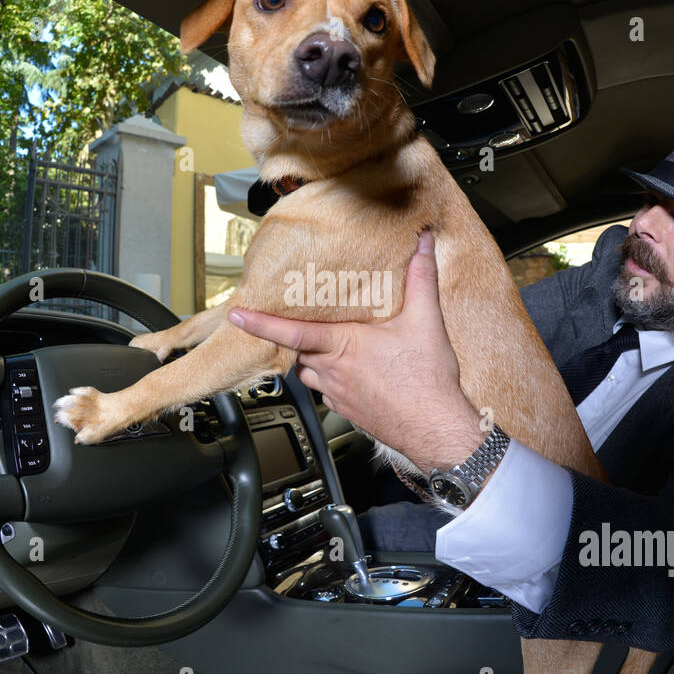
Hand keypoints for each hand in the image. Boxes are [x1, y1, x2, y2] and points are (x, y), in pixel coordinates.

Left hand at [228, 231, 485, 471]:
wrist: (436, 428)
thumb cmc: (426, 381)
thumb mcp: (426, 321)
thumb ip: (421, 278)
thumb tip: (422, 245)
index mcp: (343, 345)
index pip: (290, 331)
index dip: (260, 322)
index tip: (237, 314)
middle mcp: (333, 371)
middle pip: (297, 351)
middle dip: (293, 337)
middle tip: (294, 322)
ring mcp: (337, 395)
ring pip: (309, 373)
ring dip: (311, 359)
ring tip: (326, 345)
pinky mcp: (347, 412)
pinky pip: (326, 393)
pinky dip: (329, 381)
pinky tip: (350, 373)